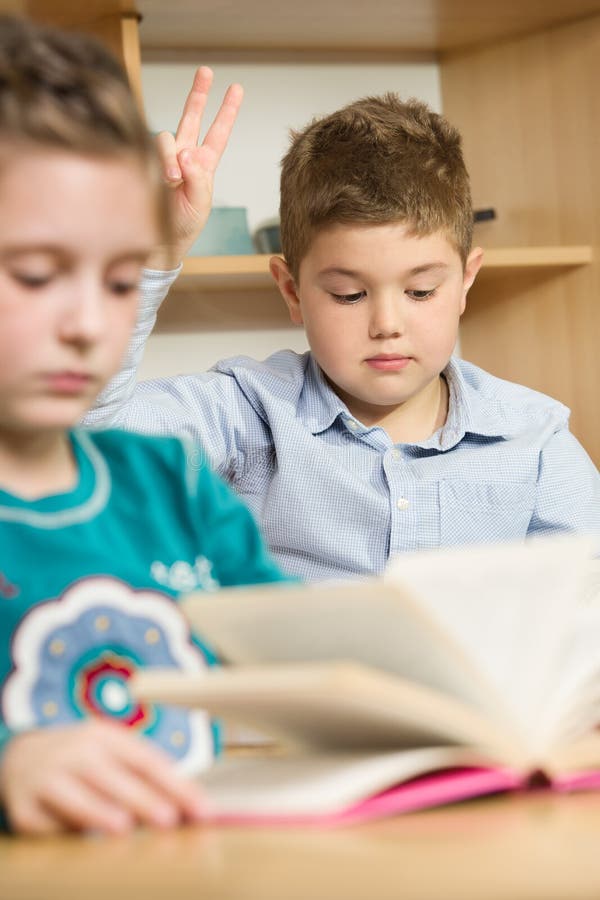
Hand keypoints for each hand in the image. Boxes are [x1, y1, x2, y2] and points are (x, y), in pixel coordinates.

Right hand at [0, 720, 206, 834]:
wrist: (22, 758)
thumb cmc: (85, 762)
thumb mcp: (114, 756)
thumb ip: (147, 779)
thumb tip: (190, 811)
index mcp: (105, 736)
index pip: (146, 760)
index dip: (176, 785)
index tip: (203, 811)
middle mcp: (74, 751)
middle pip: (111, 775)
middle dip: (140, 798)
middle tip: (168, 819)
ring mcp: (46, 777)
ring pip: (73, 795)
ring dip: (98, 811)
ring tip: (122, 827)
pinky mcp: (23, 807)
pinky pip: (44, 823)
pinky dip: (63, 833)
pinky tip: (82, 841)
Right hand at [150, 66, 243, 268]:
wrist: (160, 240)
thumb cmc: (185, 224)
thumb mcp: (201, 203)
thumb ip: (198, 178)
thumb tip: (187, 153)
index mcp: (205, 164)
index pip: (218, 133)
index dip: (227, 111)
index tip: (236, 88)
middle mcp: (185, 155)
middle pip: (192, 117)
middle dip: (199, 93)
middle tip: (207, 71)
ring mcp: (164, 157)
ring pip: (167, 137)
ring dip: (171, 157)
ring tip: (173, 180)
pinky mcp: (148, 162)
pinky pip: (152, 152)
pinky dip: (160, 165)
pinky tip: (164, 180)